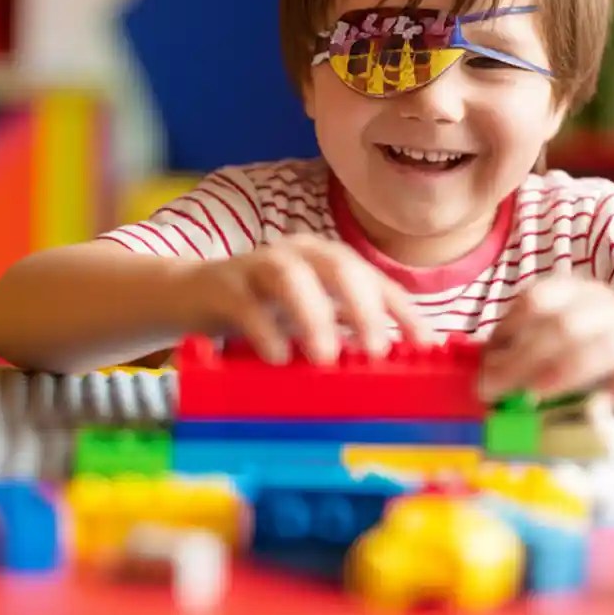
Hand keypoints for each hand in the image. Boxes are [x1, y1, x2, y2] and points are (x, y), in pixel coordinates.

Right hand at [183, 235, 431, 362]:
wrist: (190, 295)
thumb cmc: (262, 309)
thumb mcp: (310, 318)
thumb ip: (346, 330)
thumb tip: (395, 361)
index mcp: (326, 259)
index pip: (374, 279)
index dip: (402, 310)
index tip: (423, 344)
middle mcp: (298, 254)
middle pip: (340, 268)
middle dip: (363, 308)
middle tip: (376, 350)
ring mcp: (258, 265)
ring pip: (292, 279)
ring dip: (313, 317)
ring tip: (326, 358)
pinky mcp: (223, 284)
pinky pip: (246, 304)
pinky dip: (265, 330)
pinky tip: (278, 357)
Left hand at [479, 276, 613, 413]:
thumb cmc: (600, 347)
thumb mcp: (565, 337)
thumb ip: (529, 350)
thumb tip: (485, 375)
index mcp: (577, 294)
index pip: (540, 298)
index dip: (509, 326)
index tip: (487, 358)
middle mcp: (606, 310)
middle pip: (565, 326)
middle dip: (523, 359)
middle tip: (492, 389)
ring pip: (606, 347)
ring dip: (567, 371)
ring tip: (536, 395)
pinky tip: (594, 409)